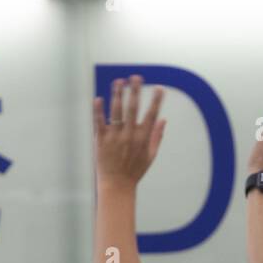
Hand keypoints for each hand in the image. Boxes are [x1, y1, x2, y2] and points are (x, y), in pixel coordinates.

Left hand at [93, 76, 165, 190]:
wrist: (117, 186)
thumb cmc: (134, 172)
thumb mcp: (150, 156)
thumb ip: (157, 137)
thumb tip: (164, 120)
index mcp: (143, 138)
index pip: (151, 115)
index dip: (156, 101)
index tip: (159, 88)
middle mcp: (130, 135)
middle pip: (133, 109)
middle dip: (135, 91)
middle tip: (136, 77)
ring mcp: (115, 137)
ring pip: (117, 111)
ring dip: (118, 95)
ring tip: (118, 81)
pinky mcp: (101, 141)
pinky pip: (99, 122)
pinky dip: (98, 111)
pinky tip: (98, 99)